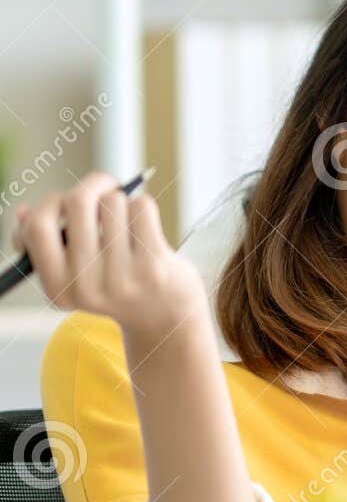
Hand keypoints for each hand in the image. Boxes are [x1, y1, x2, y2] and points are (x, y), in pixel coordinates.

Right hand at [11, 172, 206, 341]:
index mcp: (59, 289)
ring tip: (127, 220)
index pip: (38, 229)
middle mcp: (87, 286)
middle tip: (103, 186)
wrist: (167, 315)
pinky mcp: (155, 264)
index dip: (49, 203)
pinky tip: (146, 226)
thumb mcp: (75, 273)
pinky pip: (141, 207)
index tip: (63, 202)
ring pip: (113, 201)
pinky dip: (143, 206)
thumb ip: (46, 244)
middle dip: (92, 185)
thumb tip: (23, 211)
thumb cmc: (114, 282)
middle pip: (77, 202)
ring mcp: (123, 277)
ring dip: (121, 200)